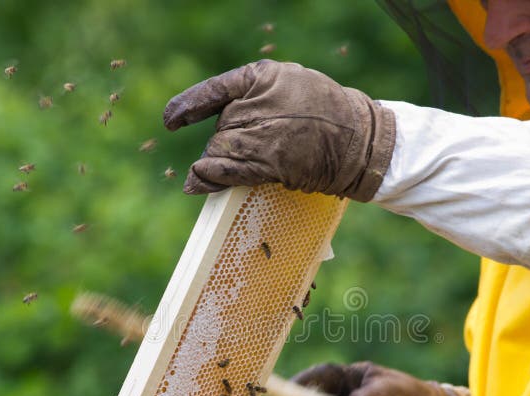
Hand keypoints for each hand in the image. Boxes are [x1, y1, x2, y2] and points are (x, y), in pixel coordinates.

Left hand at [163, 60, 395, 201]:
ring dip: (213, 163)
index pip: (214, 90)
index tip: (170, 121)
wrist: (359, 137)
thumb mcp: (291, 85)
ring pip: (220, 150)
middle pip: (220, 128)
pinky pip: (228, 171)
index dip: (188, 106)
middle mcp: (257, 103)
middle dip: (220, 144)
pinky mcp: (268, 162)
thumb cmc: (327, 112)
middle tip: (235, 154)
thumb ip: (258, 97)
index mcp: (262, 77)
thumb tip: (228, 117)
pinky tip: (197, 183)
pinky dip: (209, 178)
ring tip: (205, 173)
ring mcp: (262, 133)